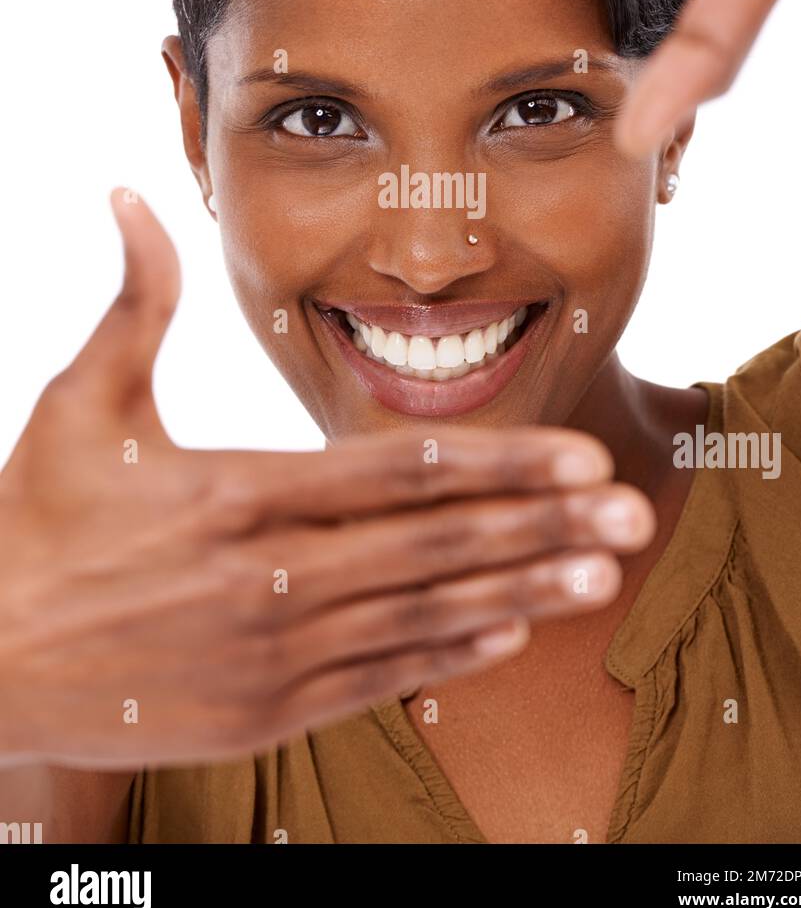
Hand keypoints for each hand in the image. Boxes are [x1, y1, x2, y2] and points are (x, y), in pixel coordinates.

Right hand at [0, 192, 653, 767]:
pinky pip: (379, 680)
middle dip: (543, 528)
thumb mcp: (76, 406)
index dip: (498, 463)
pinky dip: (449, 655)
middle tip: (634, 517)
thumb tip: (123, 195)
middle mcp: (269, 581)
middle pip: (434, 547)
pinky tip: (509, 636)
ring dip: (520, 594)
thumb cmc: (32, 526)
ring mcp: (272, 656)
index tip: (580, 455)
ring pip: (423, 618)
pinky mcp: (264, 712)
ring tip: (601, 578)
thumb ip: (131, 303)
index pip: (395, 473)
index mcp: (236, 495)